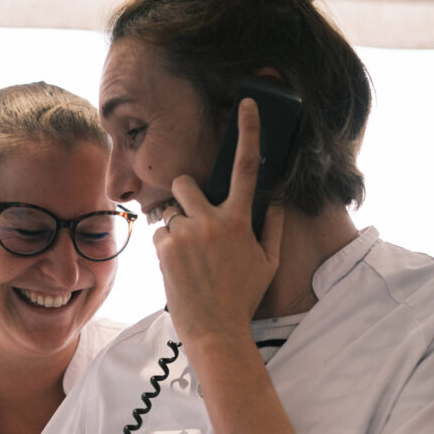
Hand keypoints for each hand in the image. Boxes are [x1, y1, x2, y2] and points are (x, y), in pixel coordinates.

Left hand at [153, 98, 284, 348]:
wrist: (215, 330)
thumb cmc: (243, 297)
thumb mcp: (267, 262)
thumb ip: (272, 227)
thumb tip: (274, 200)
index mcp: (239, 221)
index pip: (247, 168)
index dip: (248, 132)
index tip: (246, 104)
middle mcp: (211, 221)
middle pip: (185, 183)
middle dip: (185, 195)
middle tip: (192, 219)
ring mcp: (186, 234)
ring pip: (170, 213)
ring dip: (176, 228)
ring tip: (189, 259)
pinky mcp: (165, 249)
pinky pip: (159, 234)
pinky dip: (166, 248)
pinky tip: (179, 269)